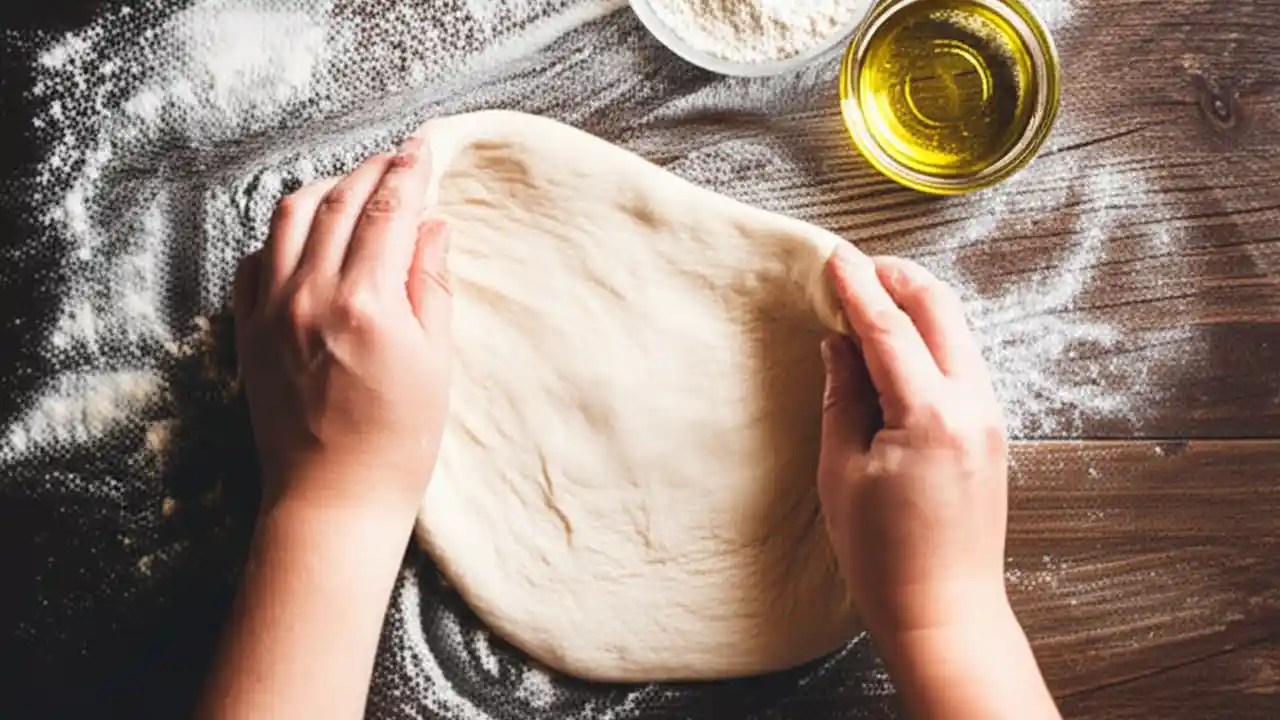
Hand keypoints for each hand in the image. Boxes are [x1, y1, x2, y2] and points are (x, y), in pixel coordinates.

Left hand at [232, 136, 452, 516]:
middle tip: (399, 159)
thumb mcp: (436, 362)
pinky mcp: (247, 332)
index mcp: (366, 303)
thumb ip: (430, 284)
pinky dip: (284, 233)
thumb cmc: (399, 442)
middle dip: (372, 171)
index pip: (389, 211)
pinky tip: (309, 237)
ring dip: (326, 190)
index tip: (424, 149)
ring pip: (290, 218)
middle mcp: (310, 296)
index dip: (410, 172)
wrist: (333, 501)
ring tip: (355, 188)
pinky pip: (257, 259)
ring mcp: (270, 312)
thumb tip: (432, 225)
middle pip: (340, 202)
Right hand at [817, 245, 1007, 637]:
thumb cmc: (883, 554)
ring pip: (957, 332)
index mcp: (930, 415)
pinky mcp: (992, 433)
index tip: (832, 254)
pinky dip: (930, 340)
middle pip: (940, 310)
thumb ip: (844, 397)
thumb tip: (840, 343)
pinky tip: (896, 350)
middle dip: (897, 278)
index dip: (856, 286)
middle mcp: (973, 406)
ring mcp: (991, 418)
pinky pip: (963, 363)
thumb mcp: (842, 472)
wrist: (945, 612)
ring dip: (916, 306)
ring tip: (870, 304)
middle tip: (855, 269)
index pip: (889, 327)